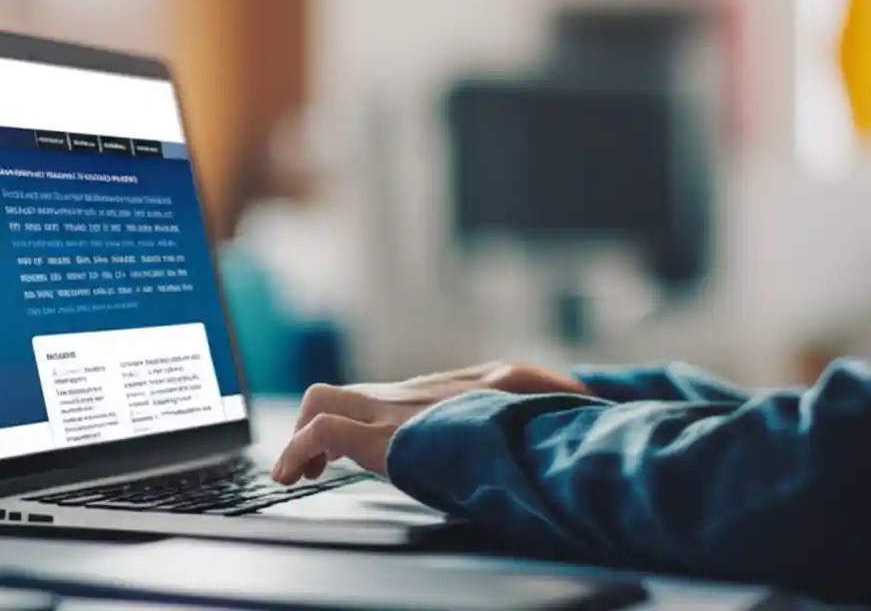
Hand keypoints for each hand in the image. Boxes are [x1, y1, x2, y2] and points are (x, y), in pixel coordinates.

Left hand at [271, 362, 587, 483]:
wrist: (527, 433)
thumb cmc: (535, 423)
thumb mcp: (536, 403)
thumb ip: (539, 398)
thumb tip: (581, 399)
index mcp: (441, 396)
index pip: (387, 399)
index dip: (362, 422)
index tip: (351, 451)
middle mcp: (410, 398)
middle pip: (342, 393)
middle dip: (319, 423)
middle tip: (313, 465)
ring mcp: (393, 413)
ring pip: (324, 400)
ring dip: (303, 435)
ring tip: (296, 472)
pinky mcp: (382, 437)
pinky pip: (323, 432)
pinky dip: (298, 451)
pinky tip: (289, 475)